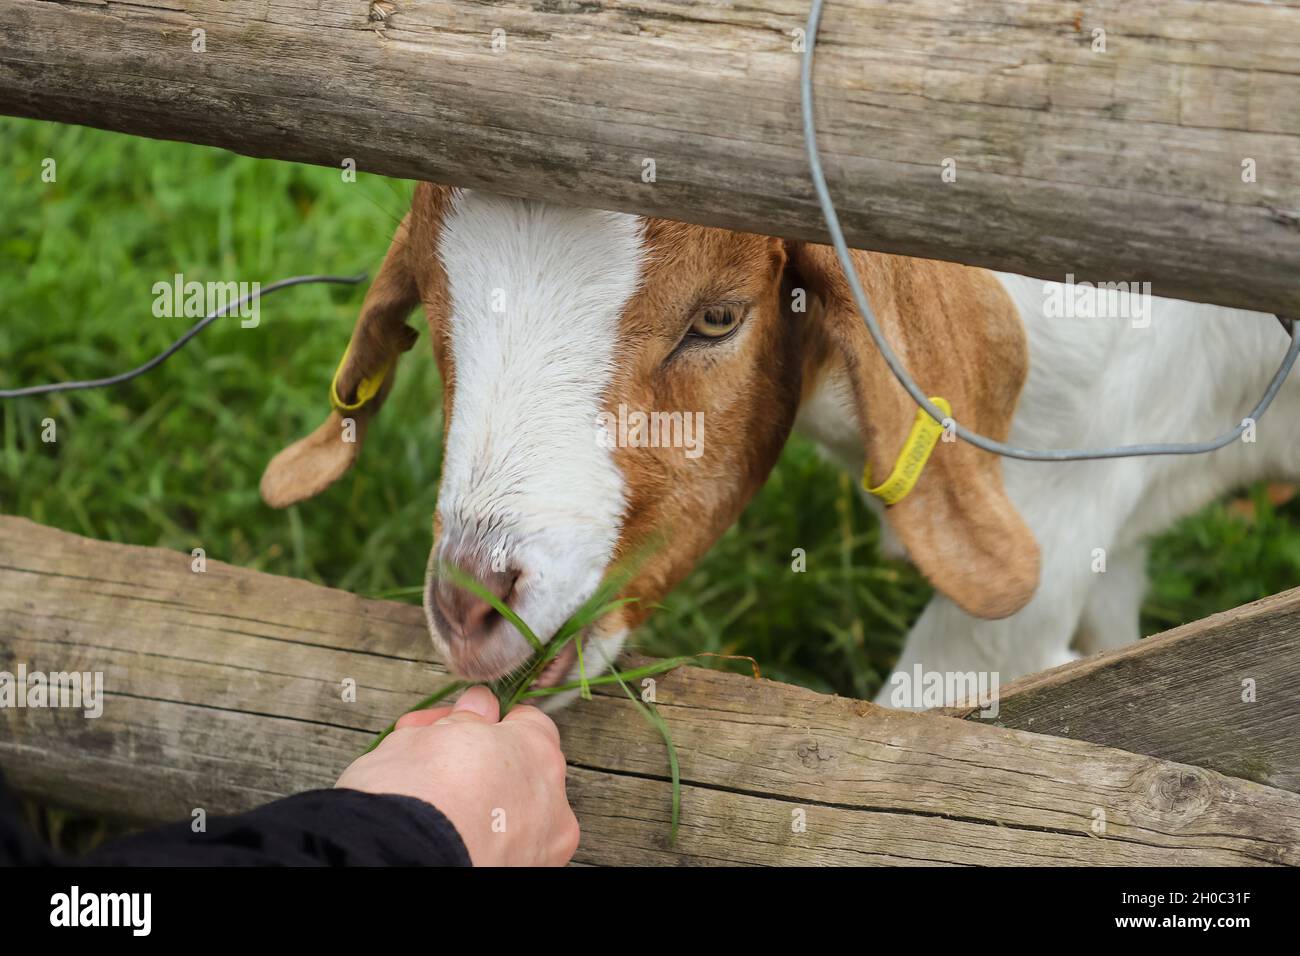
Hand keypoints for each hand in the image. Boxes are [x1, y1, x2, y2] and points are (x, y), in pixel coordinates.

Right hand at [335, 686, 579, 865]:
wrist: (401, 858)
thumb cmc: (412, 794)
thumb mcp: (427, 736)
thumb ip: (463, 720)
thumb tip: (477, 708)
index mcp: (535, 750)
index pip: (526, 722)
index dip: (486, 722)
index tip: (455, 725)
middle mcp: (551, 798)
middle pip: (522, 767)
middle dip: (483, 761)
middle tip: (434, 760)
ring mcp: (542, 844)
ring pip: (516, 811)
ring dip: (484, 802)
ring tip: (434, 803)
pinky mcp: (526, 873)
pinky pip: (509, 847)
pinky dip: (486, 839)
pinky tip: (448, 833)